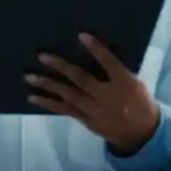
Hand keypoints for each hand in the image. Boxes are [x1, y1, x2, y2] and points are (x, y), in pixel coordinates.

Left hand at [24, 33, 159, 154]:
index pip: (110, 64)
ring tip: (29, 77)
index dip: (96, 50)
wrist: (141, 134)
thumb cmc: (139, 101)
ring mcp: (95, 111)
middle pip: (82, 80)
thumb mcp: (135, 83)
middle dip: (61, 67)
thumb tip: (93, 52)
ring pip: (69, 96)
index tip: (81, 35)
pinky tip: (33, 97)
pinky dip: (48, 103)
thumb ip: (116, 71)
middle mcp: (108, 97)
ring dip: (47, 85)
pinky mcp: (86, 120)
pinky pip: (64, 110)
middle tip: (42, 56)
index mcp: (125, 84)